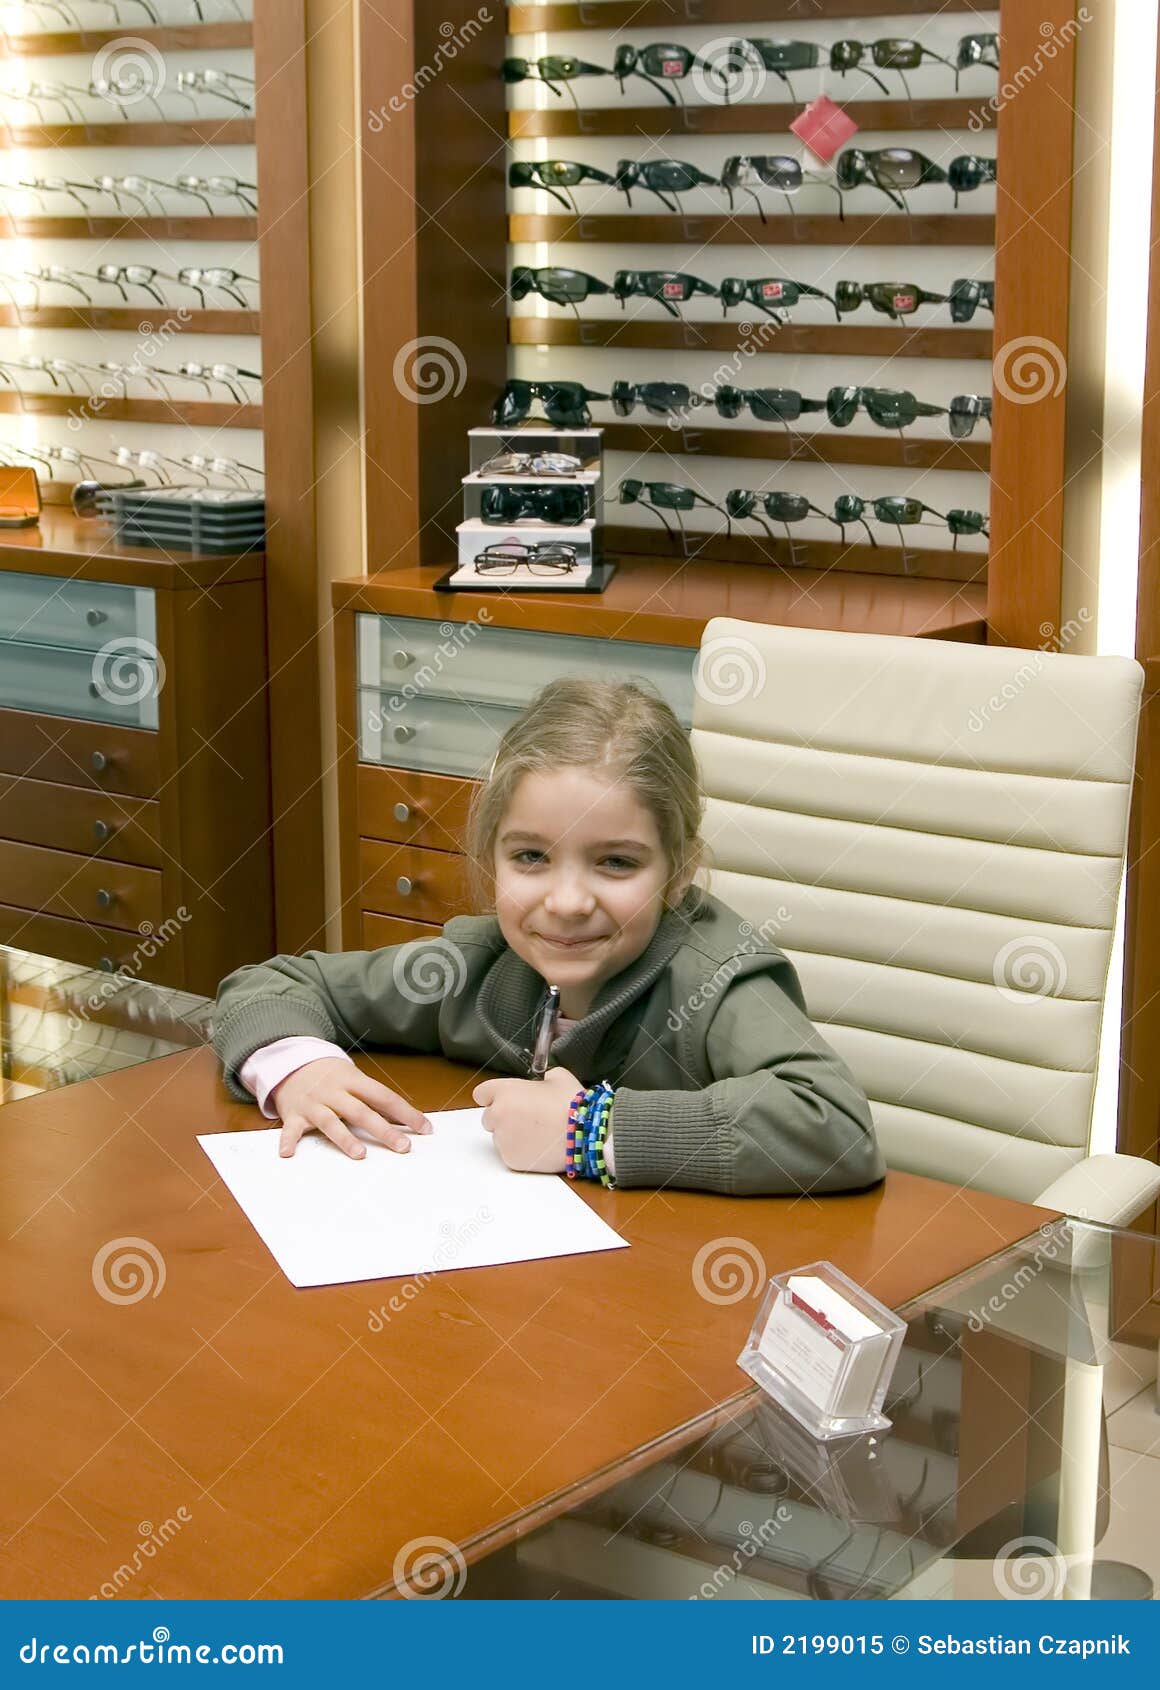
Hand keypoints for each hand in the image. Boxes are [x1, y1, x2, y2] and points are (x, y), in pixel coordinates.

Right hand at [272, 1058, 431, 1158]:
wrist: (292, 1063)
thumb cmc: (331, 1076)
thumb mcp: (354, 1080)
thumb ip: (374, 1100)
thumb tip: (402, 1120)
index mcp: (353, 1081)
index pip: (384, 1097)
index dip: (405, 1113)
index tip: (424, 1128)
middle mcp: (334, 1092)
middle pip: (360, 1111)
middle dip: (383, 1129)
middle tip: (402, 1147)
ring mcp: (313, 1103)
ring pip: (330, 1121)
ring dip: (344, 1138)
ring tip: (360, 1154)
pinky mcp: (294, 1114)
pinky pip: (291, 1130)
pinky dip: (288, 1141)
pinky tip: (288, 1154)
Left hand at [473, 1065, 579, 1173]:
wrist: (586, 1133)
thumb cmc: (573, 1105)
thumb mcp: (559, 1077)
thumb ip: (543, 1078)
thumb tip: (544, 1082)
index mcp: (506, 1091)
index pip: (482, 1093)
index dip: (493, 1096)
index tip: (501, 1100)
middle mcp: (499, 1115)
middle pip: (489, 1118)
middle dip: (504, 1118)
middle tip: (527, 1118)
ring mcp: (504, 1139)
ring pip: (499, 1138)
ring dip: (512, 1135)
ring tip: (538, 1133)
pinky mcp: (512, 1159)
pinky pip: (510, 1154)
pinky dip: (521, 1152)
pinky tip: (540, 1146)